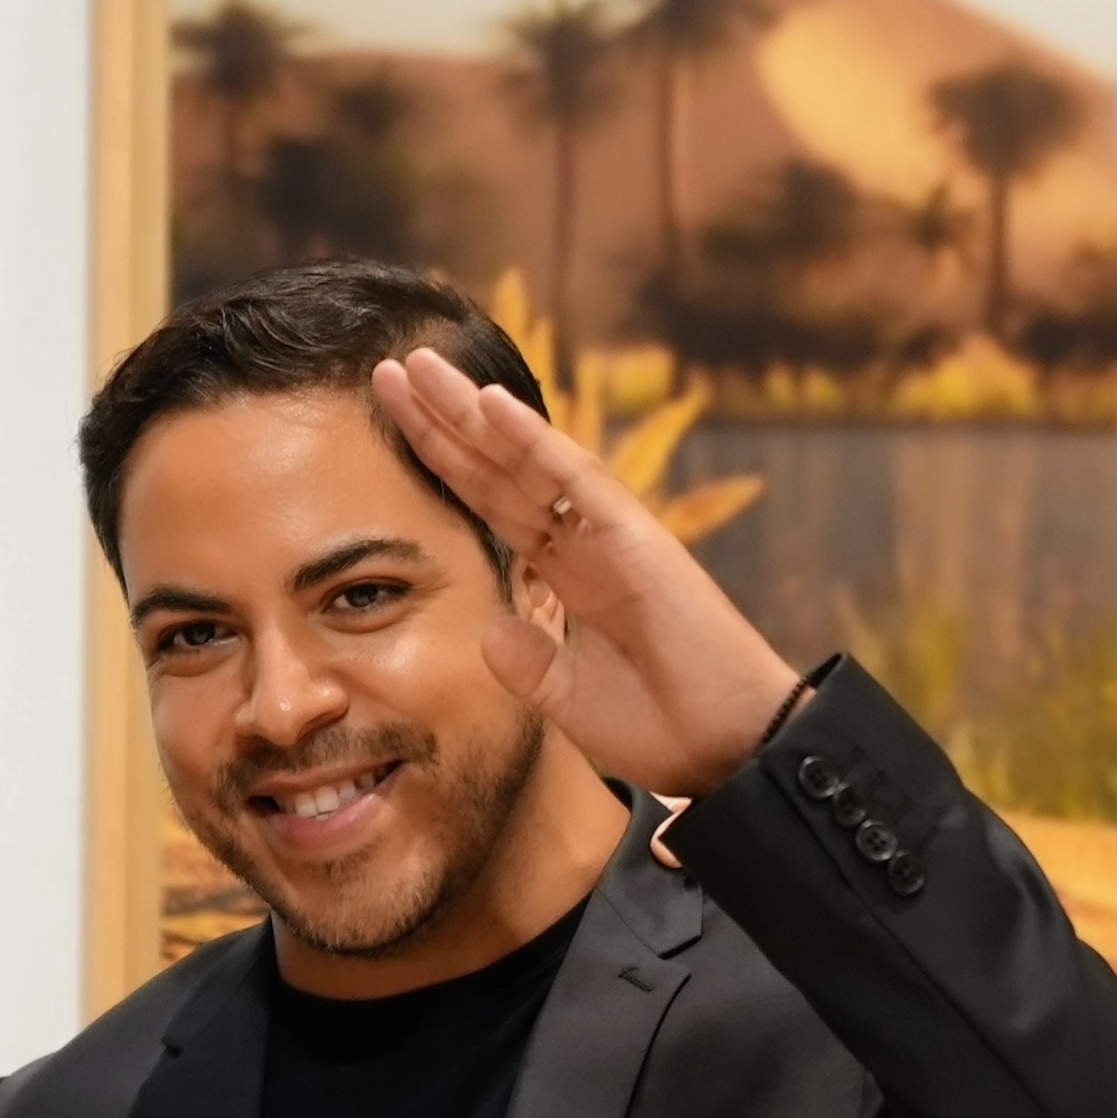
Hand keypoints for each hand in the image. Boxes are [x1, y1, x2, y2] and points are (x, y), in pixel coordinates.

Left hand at [372, 349, 801, 797]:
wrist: (726, 751)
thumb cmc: (662, 726)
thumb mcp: (569, 699)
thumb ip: (528, 663)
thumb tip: (486, 629)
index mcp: (568, 573)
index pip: (491, 501)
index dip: (444, 458)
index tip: (395, 416)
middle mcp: (586, 541)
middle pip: (500, 467)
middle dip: (444, 419)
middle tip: (390, 369)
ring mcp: (612, 535)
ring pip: (530, 459)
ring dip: (474, 412)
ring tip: (420, 366)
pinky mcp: (639, 542)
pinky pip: (577, 482)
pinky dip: (534, 443)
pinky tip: (490, 405)